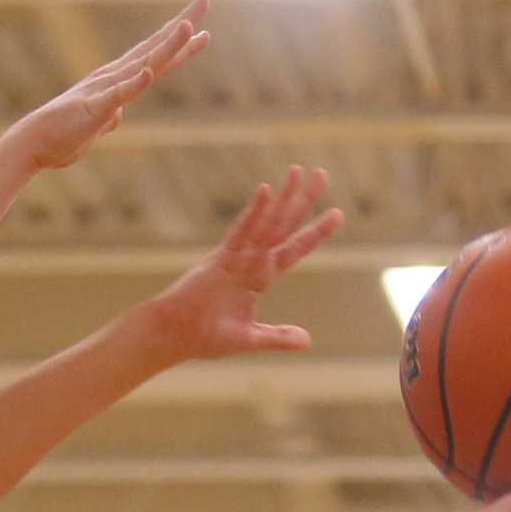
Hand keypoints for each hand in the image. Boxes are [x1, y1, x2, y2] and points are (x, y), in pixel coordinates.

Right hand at [5, 0, 211, 171]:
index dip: (179, 40)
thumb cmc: (63, 136)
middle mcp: (114, 77)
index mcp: (117, 80)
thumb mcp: (95, 125)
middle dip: (182, 25)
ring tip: (188, 27)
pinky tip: (148, 72)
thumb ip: (109, 115)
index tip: (201, 26)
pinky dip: (134, 84)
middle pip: (155, 48)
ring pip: (143, 65)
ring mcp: (106, 90)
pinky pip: (118, 95)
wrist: (33, 145)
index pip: (154, 56)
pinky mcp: (96, 110)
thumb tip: (118, 113)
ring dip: (166, 47)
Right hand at [138, 167, 343, 360]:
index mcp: (260, 276)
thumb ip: (278, 337)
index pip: (294, 248)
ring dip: (284, 197)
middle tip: (323, 173)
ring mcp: (236, 257)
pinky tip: (267, 191)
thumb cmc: (205, 337)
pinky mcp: (220, 259)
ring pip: (267, 222)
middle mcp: (252, 261)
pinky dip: (254, 212)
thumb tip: (307, 340)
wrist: (173, 335)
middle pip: (285, 225)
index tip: (338, 213)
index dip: (316, 231)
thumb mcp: (250, 339)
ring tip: (298, 170)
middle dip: (305, 200)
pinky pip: (241, 232)